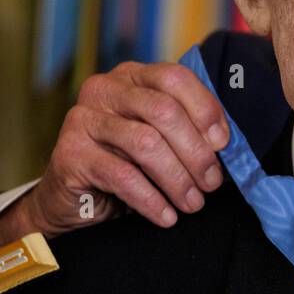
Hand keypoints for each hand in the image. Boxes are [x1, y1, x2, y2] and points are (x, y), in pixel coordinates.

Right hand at [0, 62, 227, 253]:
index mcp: (131, 77)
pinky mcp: (69, 153)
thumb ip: (187, 130)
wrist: (73, 201)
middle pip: (163, 111)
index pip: (175, 78)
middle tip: (212, 183)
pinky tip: (167, 216)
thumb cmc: (127, 166)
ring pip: (146, 144)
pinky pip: (123, 176)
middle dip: (196, 152)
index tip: (223, 144)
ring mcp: (83, 119)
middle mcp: (104, 90)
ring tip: (193, 203)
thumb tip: (224, 143)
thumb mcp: (160, 140)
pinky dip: (152, 200)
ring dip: (178, 179)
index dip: (205, 109)